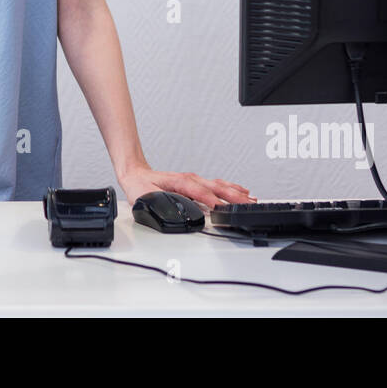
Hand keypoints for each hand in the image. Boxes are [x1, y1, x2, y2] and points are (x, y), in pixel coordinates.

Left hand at [117, 164, 255, 208]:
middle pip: (216, 187)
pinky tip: (240, 191)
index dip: (211, 200)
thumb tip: (170, 212)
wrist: (136, 175)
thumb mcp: (146, 198)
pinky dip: (231, 188)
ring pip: (220, 185)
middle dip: (232, 196)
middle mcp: (190, 179)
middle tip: (247, 204)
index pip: (199, 192)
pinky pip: (218, 184)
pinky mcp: (196, 183)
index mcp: (179, 182)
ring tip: (250, 199)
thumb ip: (159, 204)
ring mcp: (195, 180)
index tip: (221, 208)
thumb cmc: (141, 186)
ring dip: (235, 192)